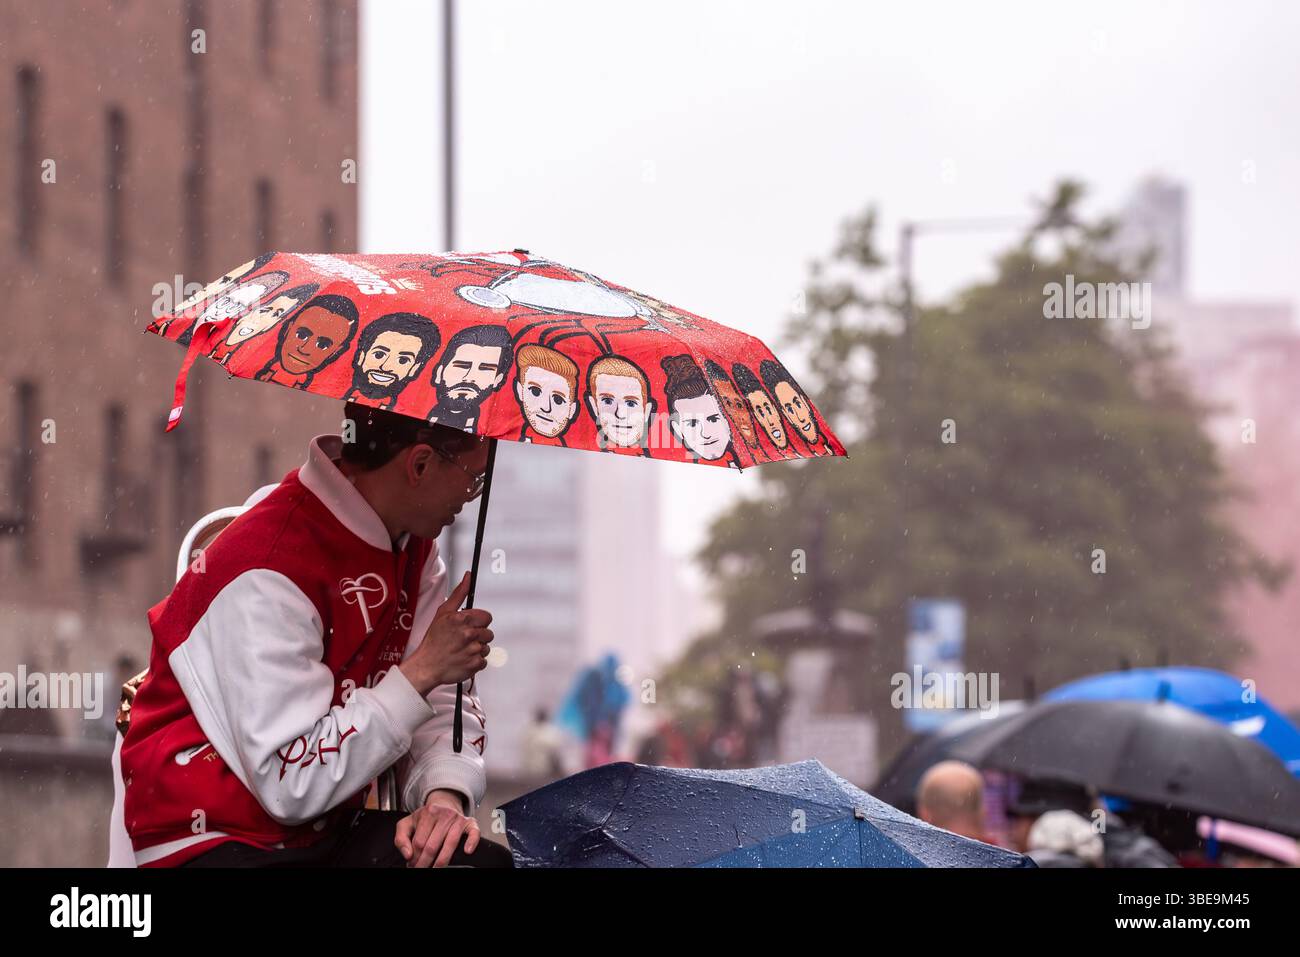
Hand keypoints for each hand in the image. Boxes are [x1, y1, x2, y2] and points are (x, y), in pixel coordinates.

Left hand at [394, 789, 479, 867]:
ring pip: (450, 844)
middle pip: (432, 846)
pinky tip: (466, 851)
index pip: (419, 842)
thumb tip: (407, 854)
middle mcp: (444, 814)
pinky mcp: (470, 823)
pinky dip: (472, 842)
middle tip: (421, 868)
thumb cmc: (425, 818)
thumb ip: (401, 838)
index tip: (412, 864)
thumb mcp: (407, 823)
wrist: (443, 804)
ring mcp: (458, 818)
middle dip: (425, 863)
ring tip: (434, 869)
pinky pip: (474, 832)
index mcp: (428, 813)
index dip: (414, 857)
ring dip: (441, 862)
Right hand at [398, 571, 493, 694]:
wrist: (426, 666)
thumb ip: (459, 593)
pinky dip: (475, 662)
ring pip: (486, 647)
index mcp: (463, 619)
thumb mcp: (443, 613)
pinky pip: (484, 661)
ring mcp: (473, 650)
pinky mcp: (475, 664)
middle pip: (488, 633)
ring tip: (462, 650)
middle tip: (464, 640)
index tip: (470, 626)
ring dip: (477, 649)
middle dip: (478, 636)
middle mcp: (469, 634)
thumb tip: (468, 577)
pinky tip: (463, 659)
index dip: (479, 622)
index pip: (487, 617)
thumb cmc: (433, 641)